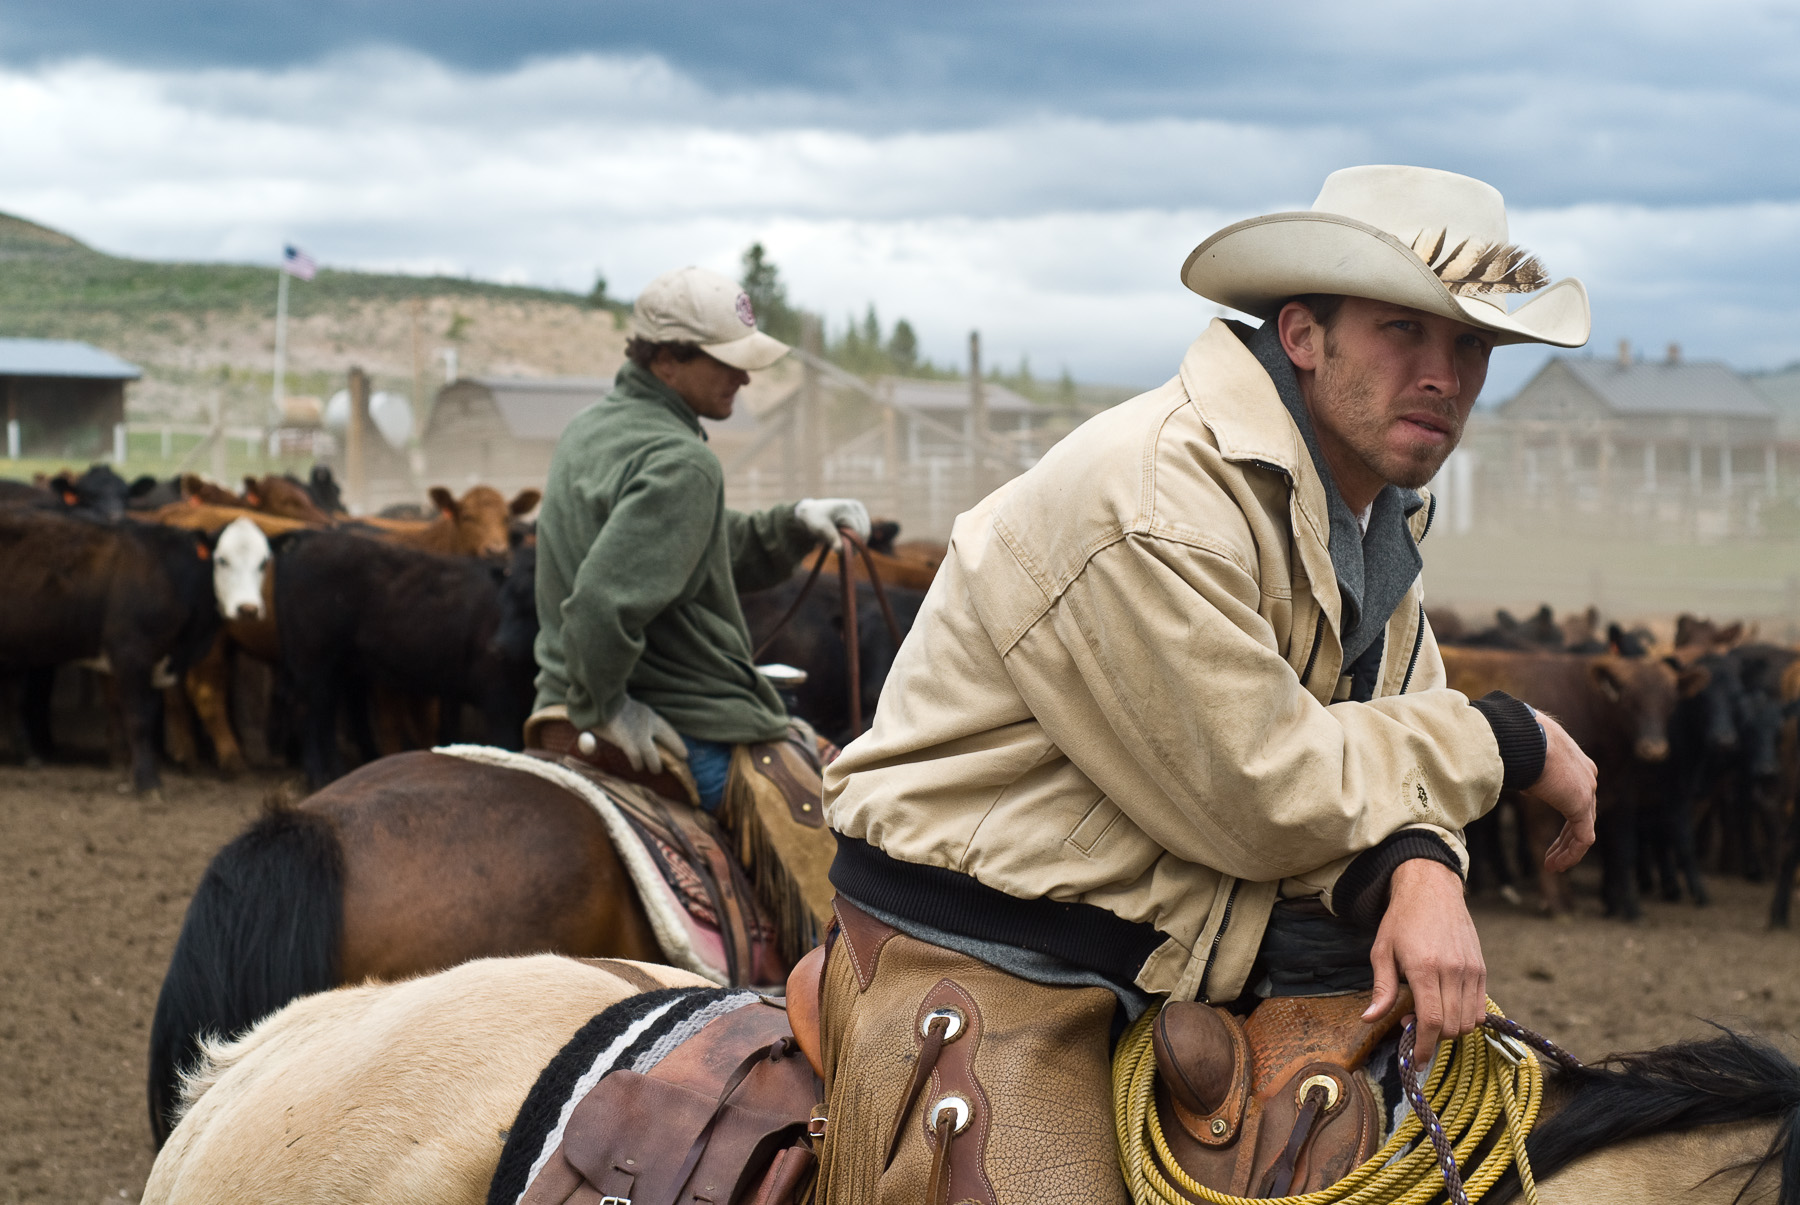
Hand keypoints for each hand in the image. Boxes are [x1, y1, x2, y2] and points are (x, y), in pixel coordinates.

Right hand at [598, 696, 687, 774]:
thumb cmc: (607, 705)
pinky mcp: (629, 742)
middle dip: (675, 746)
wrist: (601, 698)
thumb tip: (627, 728)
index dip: (674, 739)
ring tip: (656, 770)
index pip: (665, 728)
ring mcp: (639, 735)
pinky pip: (636, 757)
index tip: (683, 748)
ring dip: (655, 764)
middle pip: (667, 737)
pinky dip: (638, 763)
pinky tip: (638, 767)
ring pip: (652, 754)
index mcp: (647, 714)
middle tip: (684, 756)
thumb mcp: (625, 709)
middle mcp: (647, 724)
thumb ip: (629, 719)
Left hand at [795, 498, 870, 550]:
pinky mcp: (860, 513)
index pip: (857, 530)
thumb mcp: (820, 528)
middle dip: (854, 544)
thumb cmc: (815, 519)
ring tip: (844, 546)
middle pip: (864, 531)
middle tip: (842, 552)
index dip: (852, 544)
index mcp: (847, 507)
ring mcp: (859, 509)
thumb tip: (840, 550)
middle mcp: (856, 506)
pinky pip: (865, 530)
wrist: (812, 511)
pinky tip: (848, 540)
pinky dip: (858, 538)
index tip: (842, 553)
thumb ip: (831, 538)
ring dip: (857, 542)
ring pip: (866, 532)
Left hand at [1363, 858, 1485, 1057]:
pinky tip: (1446, 1006)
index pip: (1432, 1020)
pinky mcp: (1482, 969)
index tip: (1416, 1061)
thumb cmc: (1401, 920)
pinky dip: (1466, 1017)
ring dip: (1451, 1029)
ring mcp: (1471, 970)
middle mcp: (1453, 971)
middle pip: (1453, 1026)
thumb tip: (1369, 1019)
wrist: (1431, 890)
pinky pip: (1481, 1008)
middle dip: (1434, 1038)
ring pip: (1470, 1021)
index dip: (1425, 1047)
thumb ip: (1381, 988)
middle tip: (1413, 1026)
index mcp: (1425, 968)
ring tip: (1429, 1014)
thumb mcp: (1382, 951)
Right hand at [1523, 711, 1596, 872]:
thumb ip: (1521, 772)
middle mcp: (1586, 776)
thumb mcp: (1519, 757)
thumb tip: (1503, 778)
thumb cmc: (1515, 740)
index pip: (1572, 796)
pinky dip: (1570, 853)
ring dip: (1566, 850)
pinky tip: (1555, 866)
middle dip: (1565, 839)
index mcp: (1573, 763)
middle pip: (1580, 816)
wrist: (1524, 737)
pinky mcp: (1581, 804)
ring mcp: (1587, 790)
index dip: (1561, 816)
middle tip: (1550, 858)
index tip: (1546, 831)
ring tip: (1551, 867)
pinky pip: (1582, 837)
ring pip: (1582, 830)